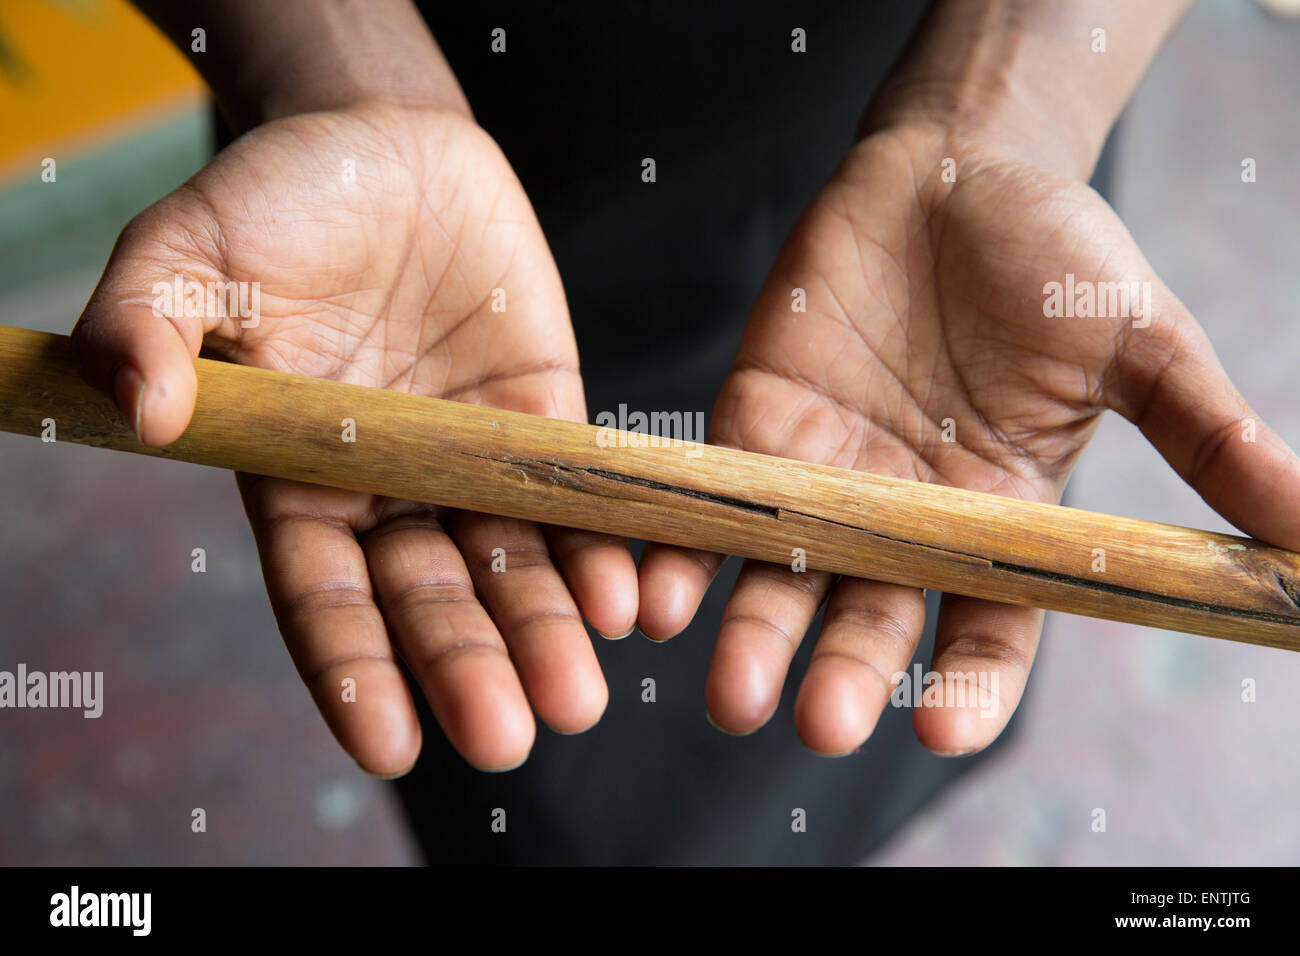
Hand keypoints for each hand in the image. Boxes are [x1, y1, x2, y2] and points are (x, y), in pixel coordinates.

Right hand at [72, 104, 637, 773]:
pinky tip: (630, 598)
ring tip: (579, 693)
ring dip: (546, 632)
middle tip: (511, 735)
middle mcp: (390, 490)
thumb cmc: (279, 197)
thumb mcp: (193, 248)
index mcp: (298, 477)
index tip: (390, 745)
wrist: (387, 141)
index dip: (354, 669)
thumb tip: (136, 407)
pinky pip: (578, 497)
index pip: (324, 596)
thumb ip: (150, 322)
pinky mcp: (546, 420)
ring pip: (512, 565)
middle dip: (469, 668)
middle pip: (431, 600)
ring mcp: (474, 461)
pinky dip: (603, 548)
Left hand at [638, 120, 1299, 755]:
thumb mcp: (1142, 341)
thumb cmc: (1056, 254)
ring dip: (750, 631)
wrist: (954, 170)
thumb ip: (1207, 433)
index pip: (987, 628)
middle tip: (816, 721)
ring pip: (782, 575)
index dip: (968, 683)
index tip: (939, 727)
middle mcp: (905, 517)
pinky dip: (679, 544)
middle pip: (872, 617)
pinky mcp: (757, 423)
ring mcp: (825, 476)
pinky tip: (652, 585)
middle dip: (844, 672)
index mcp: (1000, 518)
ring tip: (728, 687)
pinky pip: (711, 499)